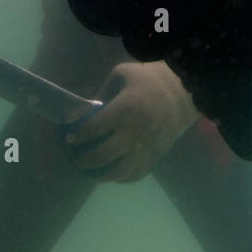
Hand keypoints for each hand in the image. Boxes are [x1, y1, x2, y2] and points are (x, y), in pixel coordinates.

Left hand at [59, 62, 197, 182]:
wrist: (184, 93)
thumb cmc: (148, 80)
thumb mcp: (122, 74)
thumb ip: (102, 92)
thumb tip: (83, 111)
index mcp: (125, 110)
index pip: (93, 129)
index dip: (77, 135)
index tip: (67, 138)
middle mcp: (134, 132)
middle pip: (102, 156)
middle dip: (83, 161)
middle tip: (74, 158)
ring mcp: (146, 148)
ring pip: (118, 172)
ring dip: (99, 175)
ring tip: (88, 171)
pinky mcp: (155, 156)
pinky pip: (134, 175)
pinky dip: (120, 177)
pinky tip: (110, 172)